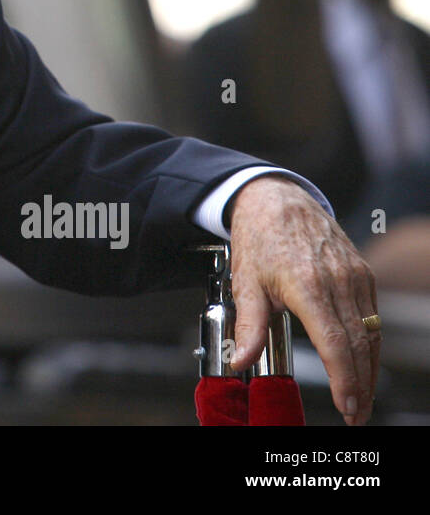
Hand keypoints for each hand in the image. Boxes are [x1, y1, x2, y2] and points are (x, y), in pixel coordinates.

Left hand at [227, 176, 378, 424]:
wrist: (277, 200)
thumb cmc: (260, 239)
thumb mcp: (246, 282)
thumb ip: (248, 326)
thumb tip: (241, 360)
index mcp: (308, 286)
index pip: (334, 343)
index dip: (343, 379)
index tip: (345, 405)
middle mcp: (338, 282)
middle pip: (358, 344)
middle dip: (360, 385)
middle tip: (355, 413)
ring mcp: (355, 277)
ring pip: (371, 333)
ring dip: (369, 369)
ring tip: (361, 397)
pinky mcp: (363, 273)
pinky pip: (373, 316)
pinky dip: (371, 344)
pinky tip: (363, 362)